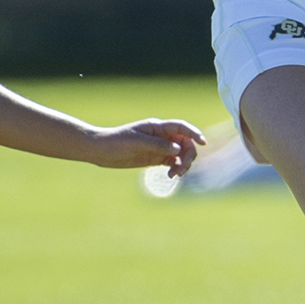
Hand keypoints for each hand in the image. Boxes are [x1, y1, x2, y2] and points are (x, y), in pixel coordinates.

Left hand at [86, 119, 206, 176]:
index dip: (194, 133)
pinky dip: (175, 169)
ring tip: (175, 175)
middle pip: (185, 143)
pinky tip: (170, 176)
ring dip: (183, 164)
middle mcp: (161, 136)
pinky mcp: (154, 158)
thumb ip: (158, 144)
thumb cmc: (116, 141)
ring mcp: (159, 148)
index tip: (203, 142)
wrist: (100, 150)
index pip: (181, 128)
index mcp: (157, 127)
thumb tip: (178, 148)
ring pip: (180, 154)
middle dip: (188, 155)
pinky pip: (172, 162)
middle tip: (182, 168)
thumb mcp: (137, 142)